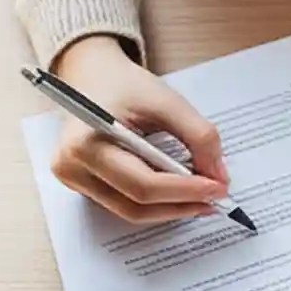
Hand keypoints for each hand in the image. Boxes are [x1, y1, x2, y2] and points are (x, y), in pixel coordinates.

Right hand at [49, 35, 229, 223]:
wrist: (92, 77)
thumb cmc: (125, 86)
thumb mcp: (166, 100)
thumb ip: (199, 135)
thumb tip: (218, 177)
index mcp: (87, 142)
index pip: (143, 183)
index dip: (185, 191)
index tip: (218, 188)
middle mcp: (72, 167)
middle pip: (137, 205)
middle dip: (182, 204)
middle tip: (216, 197)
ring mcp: (73, 180)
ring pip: (131, 212)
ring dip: (171, 209)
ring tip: (202, 198)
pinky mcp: (82, 186)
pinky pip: (124, 205)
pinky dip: (156, 203)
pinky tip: (178, 193)